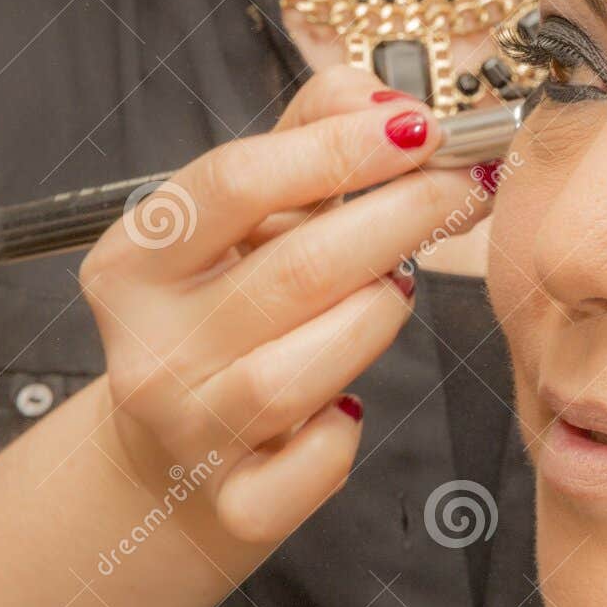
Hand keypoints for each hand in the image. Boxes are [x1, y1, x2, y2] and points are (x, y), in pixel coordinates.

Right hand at [79, 67, 488, 543]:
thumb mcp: (246, 219)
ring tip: (396, 290)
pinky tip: (350, 403)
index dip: (338, 149)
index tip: (422, 126)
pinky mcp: (233, 504)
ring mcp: (188, 430)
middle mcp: (149, 344)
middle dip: (403, 216)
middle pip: (295, 268)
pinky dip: (347, 433)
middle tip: (468, 188)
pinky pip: (317, 463)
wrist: (175, 458)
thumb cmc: (230, 313)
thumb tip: (390, 103)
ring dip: (376, 318)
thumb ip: (309, 139)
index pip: (236, 183)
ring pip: (303, 371)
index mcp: (138, 259)